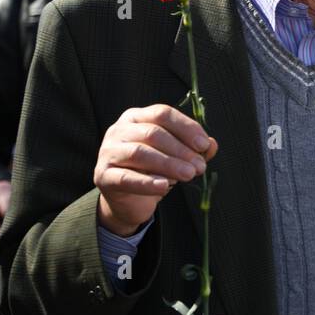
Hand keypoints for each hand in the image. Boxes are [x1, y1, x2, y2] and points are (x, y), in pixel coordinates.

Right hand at [95, 104, 216, 236]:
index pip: (162, 114)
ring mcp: (108, 152)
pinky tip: (164, 186)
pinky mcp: (103, 175)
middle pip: (152, 133)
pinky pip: (126, 178)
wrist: (128, 200)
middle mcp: (119, 130)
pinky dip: (147, 182)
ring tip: (189, 174)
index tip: (203, 144)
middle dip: (180, 149)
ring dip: (168, 164)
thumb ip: (193, 150)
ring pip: (140, 152)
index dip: (185, 127)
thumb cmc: (152, 171)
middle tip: (199, 166)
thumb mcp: (175, 157)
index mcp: (136, 117)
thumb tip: (211, 145)